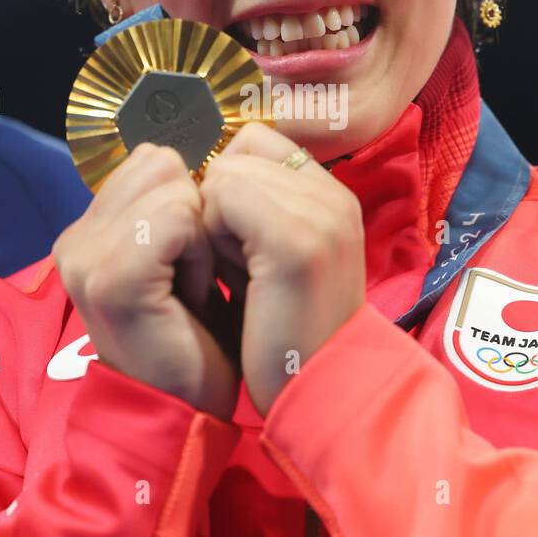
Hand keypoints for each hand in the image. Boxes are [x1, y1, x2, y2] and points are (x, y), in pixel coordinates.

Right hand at [52, 143, 240, 420]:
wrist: (188, 411)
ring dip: (202, 236)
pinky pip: (180, 217)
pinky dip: (202, 255)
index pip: (153, 156)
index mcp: (89, 228)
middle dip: (196, 212)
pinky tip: (193, 297)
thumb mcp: (180, 255)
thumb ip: (170, 202)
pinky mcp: (111, 277)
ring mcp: (85, 257)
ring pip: (176, 185)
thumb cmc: (197, 335)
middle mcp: (75, 237)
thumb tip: (198, 146)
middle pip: (163, 162)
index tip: (189, 262)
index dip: (191, 200)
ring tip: (192, 289)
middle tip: (191, 277)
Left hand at [199, 122, 366, 417]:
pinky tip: (228, 273)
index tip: (238, 241)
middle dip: (219, 201)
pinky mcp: (296, 239)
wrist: (316, 393)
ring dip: (213, 219)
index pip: (257, 143)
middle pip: (239, 152)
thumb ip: (256, 209)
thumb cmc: (284, 333)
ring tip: (236, 271)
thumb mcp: (276, 255)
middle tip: (235, 262)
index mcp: (332, 197)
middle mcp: (333, 195)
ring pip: (226, 171)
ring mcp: (320, 213)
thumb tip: (204, 174)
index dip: (231, 184)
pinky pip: (223, 194)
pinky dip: (211, 232)